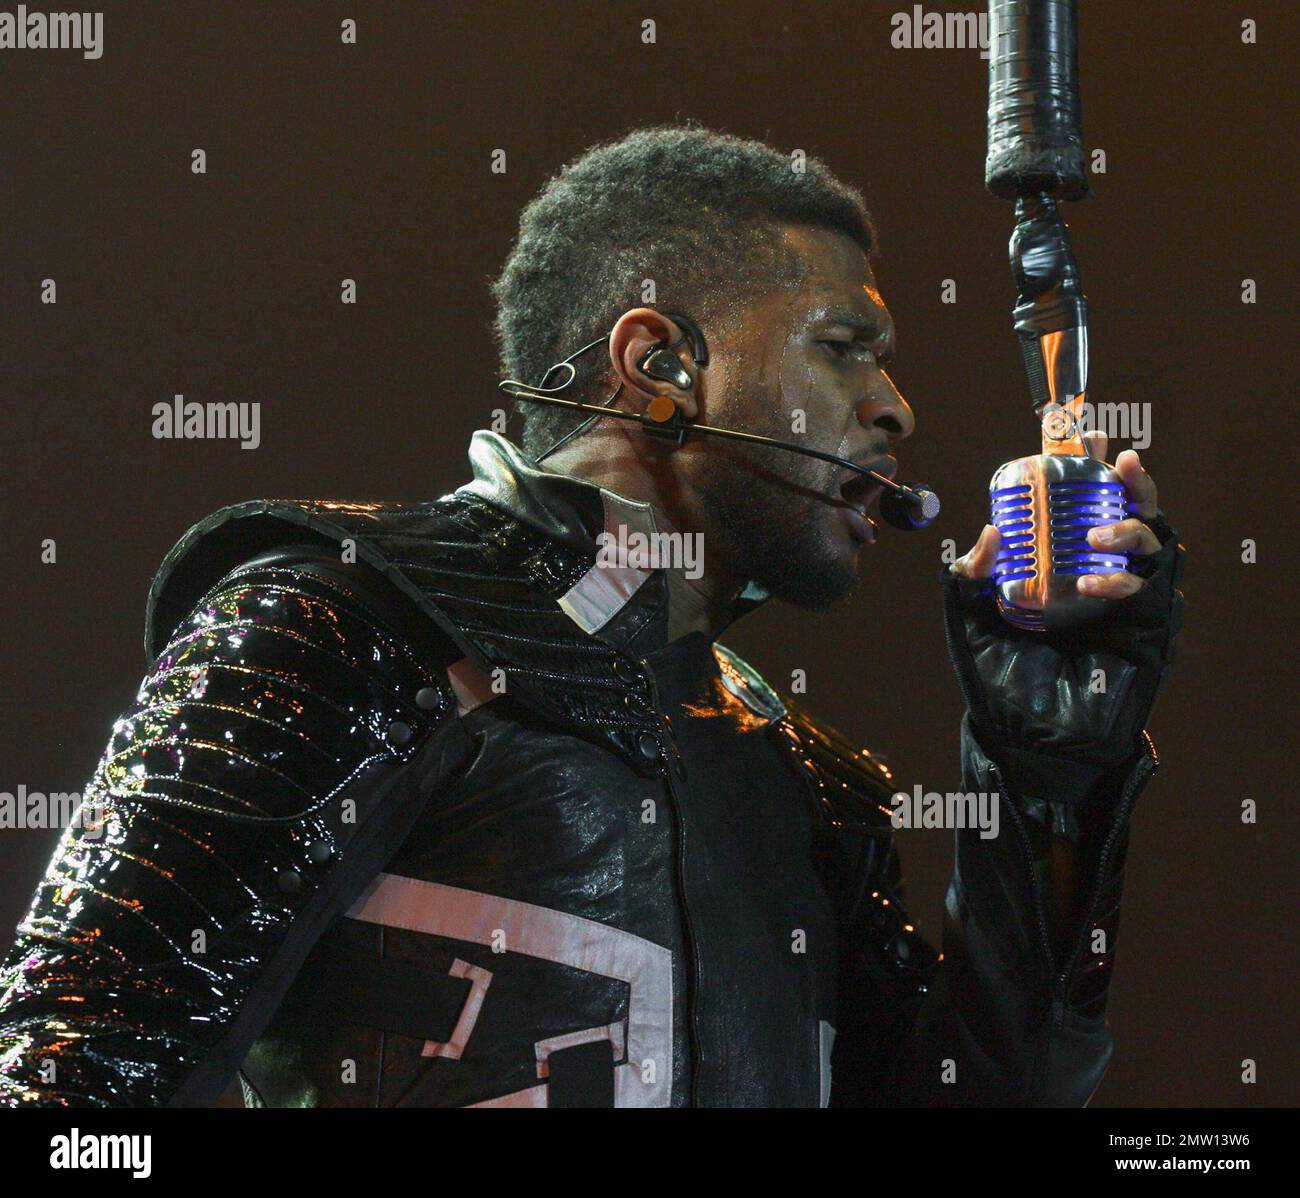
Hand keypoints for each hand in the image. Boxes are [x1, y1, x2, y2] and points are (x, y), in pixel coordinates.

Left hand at [942, 435, 1185, 781]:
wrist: (1025, 736)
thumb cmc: (998, 679)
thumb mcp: (970, 618)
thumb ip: (970, 576)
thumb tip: (989, 530)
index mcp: (1061, 567)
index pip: (1082, 508)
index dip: (1087, 471)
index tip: (1083, 437)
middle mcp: (1099, 577)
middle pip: (1129, 514)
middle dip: (1129, 481)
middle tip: (1114, 458)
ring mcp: (1127, 603)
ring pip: (1153, 544)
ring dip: (1132, 525)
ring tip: (1099, 533)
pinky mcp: (1147, 630)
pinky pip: (1153, 590)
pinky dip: (1128, 577)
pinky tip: (1097, 580)